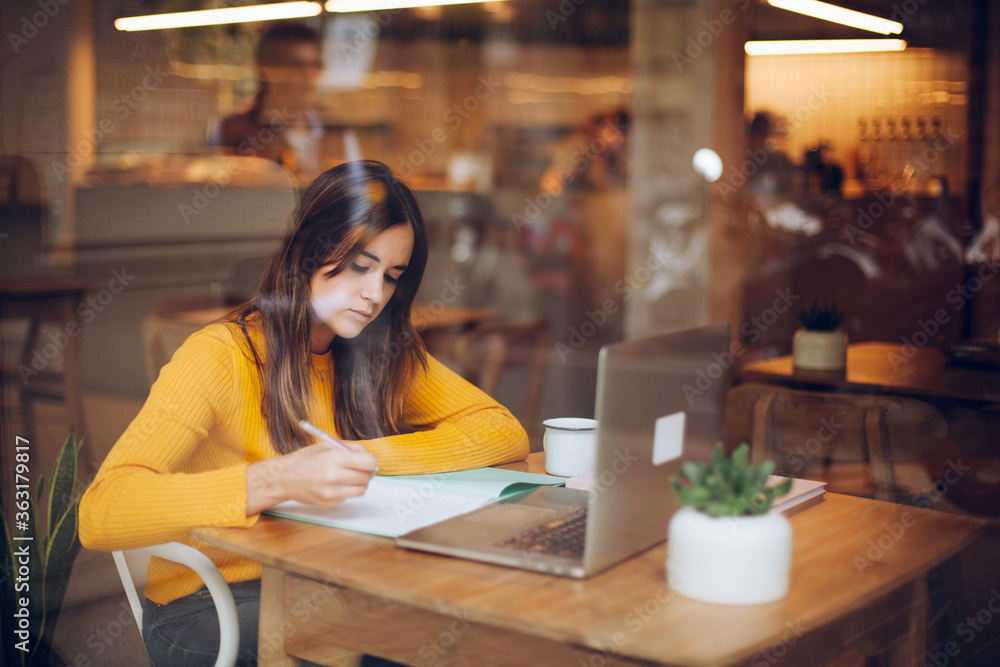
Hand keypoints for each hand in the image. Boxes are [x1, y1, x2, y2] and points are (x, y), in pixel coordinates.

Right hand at [246, 442, 377, 514]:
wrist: (284, 478)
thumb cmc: (306, 459)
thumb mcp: (328, 445)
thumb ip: (351, 448)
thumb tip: (368, 456)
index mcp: (334, 458)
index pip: (369, 463)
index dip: (372, 460)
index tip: (369, 460)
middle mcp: (334, 476)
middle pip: (367, 477)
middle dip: (368, 472)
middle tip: (361, 468)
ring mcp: (332, 492)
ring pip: (361, 489)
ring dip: (360, 482)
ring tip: (349, 475)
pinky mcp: (329, 502)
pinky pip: (349, 496)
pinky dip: (347, 490)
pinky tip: (336, 484)